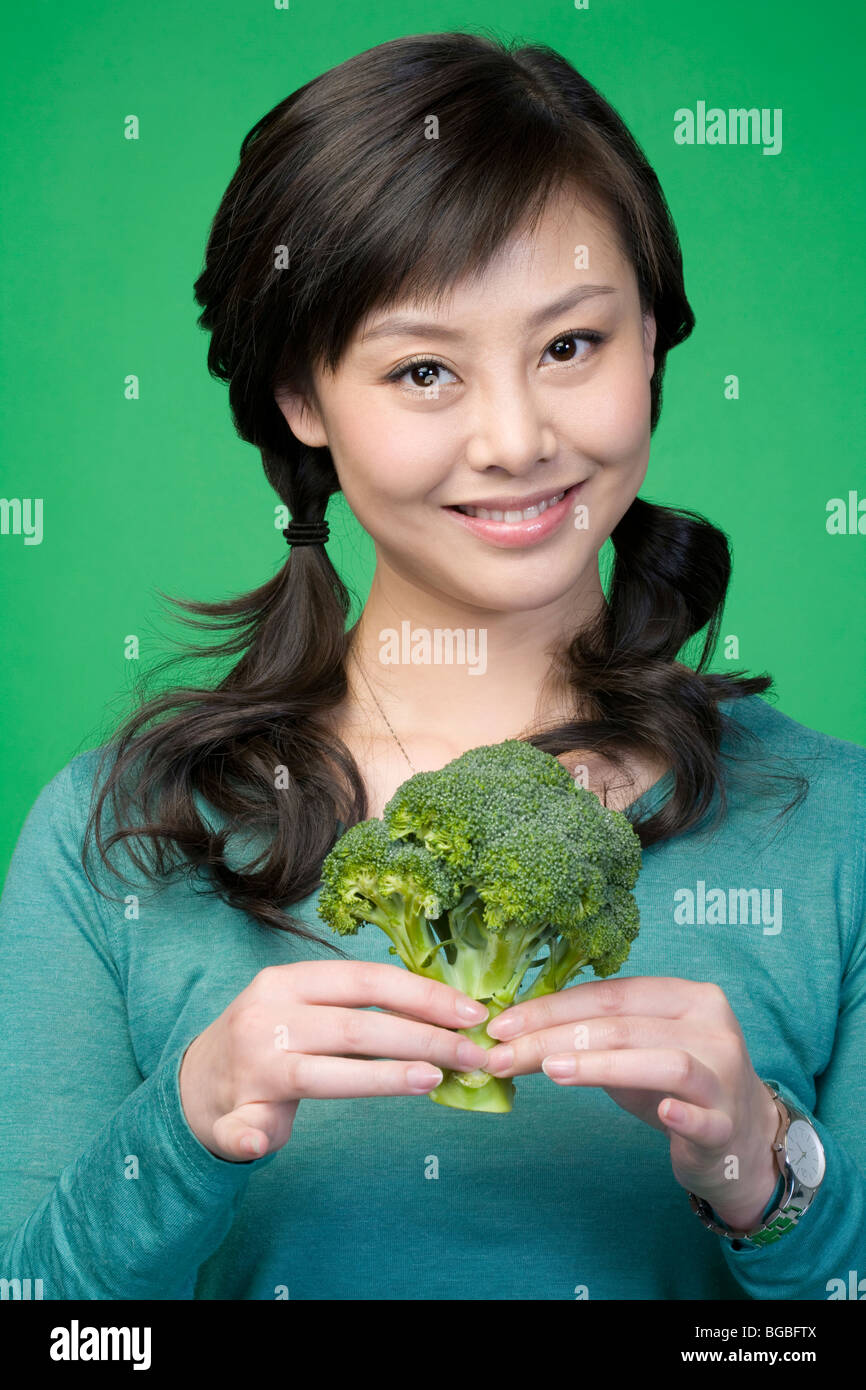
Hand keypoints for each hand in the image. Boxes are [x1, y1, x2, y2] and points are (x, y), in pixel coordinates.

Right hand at [179, 962, 489, 1162]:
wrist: (196, 1084)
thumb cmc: (272, 1042)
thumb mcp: (308, 1011)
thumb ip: (359, 1013)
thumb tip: (441, 1017)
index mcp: (289, 980)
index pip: (368, 979)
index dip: (423, 994)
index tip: (471, 1012)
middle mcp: (268, 1013)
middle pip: (359, 1025)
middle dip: (424, 1038)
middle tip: (473, 1054)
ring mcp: (250, 1062)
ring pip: (326, 1071)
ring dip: (385, 1078)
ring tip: (436, 1081)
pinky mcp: (232, 1110)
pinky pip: (246, 1125)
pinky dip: (257, 1135)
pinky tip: (268, 1144)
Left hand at [484, 976, 781, 1227]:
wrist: (740, 1138)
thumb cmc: (674, 1086)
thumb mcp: (634, 1050)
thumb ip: (593, 1033)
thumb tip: (517, 1029)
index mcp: (687, 996)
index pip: (611, 995)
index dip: (551, 1007)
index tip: (502, 1024)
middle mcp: (711, 1026)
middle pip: (624, 1026)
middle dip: (555, 1038)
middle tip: (504, 1054)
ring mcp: (724, 1074)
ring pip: (663, 1061)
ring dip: (602, 1065)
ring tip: (551, 1071)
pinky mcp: (728, 1123)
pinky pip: (703, 1114)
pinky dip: (681, 1111)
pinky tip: (660, 1114)